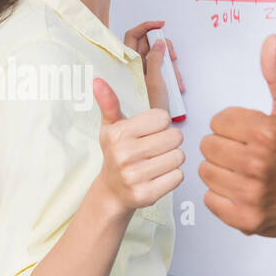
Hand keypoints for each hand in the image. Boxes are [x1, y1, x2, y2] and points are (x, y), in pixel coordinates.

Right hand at [92, 76, 184, 213]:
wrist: (112, 191)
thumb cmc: (116, 153)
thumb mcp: (111, 126)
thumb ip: (109, 102)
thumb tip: (97, 81)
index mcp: (118, 134)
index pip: (163, 118)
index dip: (160, 124)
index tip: (148, 132)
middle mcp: (124, 155)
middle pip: (175, 137)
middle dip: (169, 141)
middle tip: (155, 148)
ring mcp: (134, 176)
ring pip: (179, 157)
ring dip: (172, 159)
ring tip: (156, 162)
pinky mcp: (146, 194)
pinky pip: (178, 176)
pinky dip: (172, 176)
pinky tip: (157, 176)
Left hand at [123, 19, 185, 107]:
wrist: (149, 128)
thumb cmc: (148, 108)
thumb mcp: (154, 81)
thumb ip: (156, 59)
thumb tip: (159, 43)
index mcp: (129, 63)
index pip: (133, 35)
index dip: (146, 26)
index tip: (161, 25)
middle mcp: (134, 66)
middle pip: (149, 45)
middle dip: (164, 48)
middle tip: (172, 57)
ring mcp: (143, 73)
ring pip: (158, 57)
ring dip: (169, 65)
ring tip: (175, 80)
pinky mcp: (151, 80)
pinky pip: (162, 69)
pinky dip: (170, 74)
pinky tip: (175, 86)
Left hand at [198, 35, 275, 236]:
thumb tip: (270, 40)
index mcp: (267, 133)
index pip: (217, 121)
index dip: (231, 124)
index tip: (249, 132)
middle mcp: (258, 164)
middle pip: (208, 146)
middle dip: (224, 146)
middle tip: (245, 151)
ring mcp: (252, 194)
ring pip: (205, 172)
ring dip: (220, 169)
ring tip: (243, 170)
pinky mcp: (246, 219)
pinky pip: (210, 199)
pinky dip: (221, 195)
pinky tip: (241, 188)